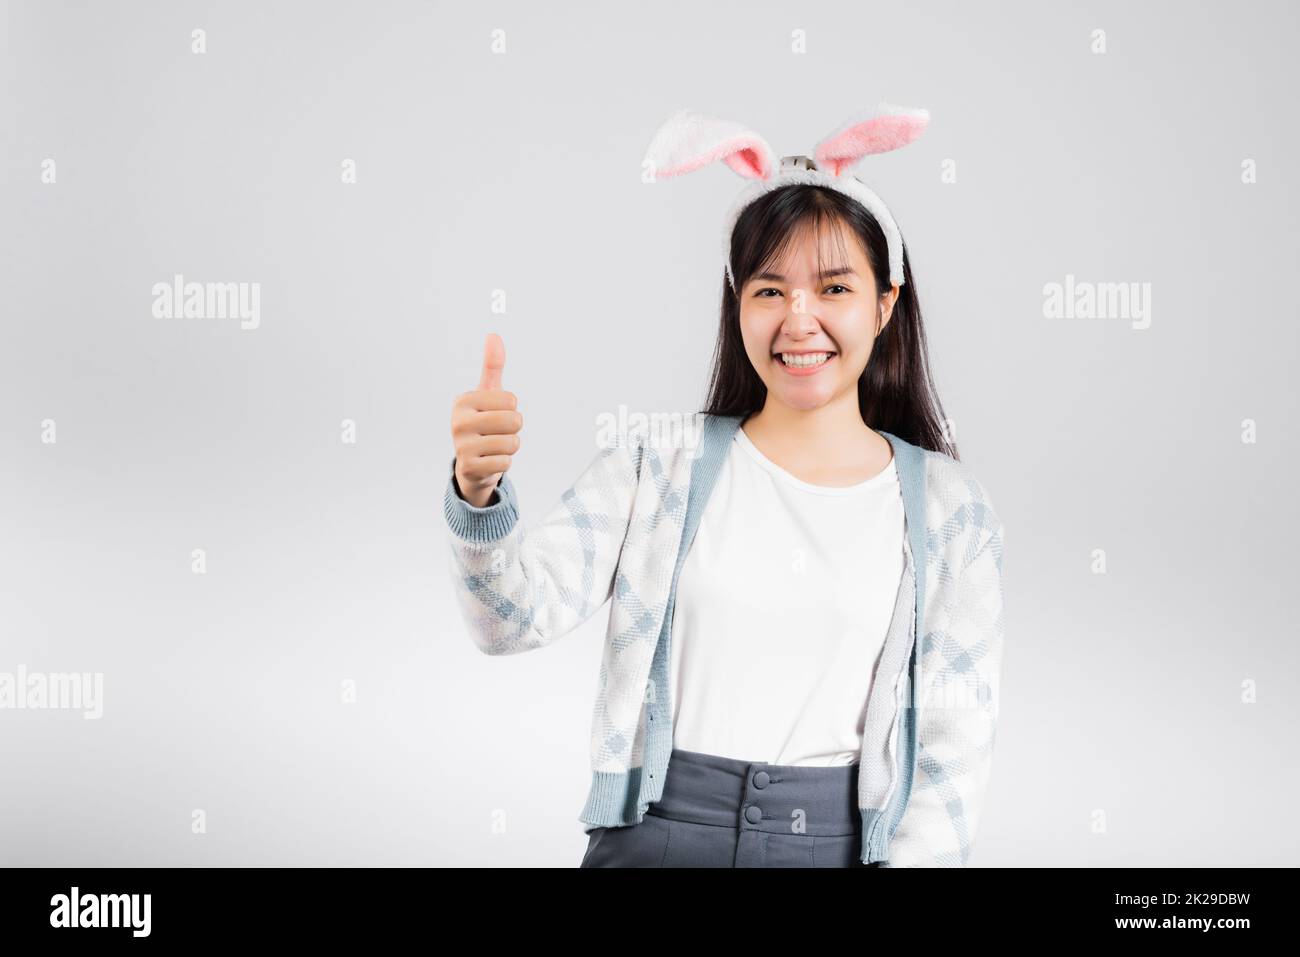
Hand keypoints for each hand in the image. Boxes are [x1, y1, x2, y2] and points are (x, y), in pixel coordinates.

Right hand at [451, 332, 521, 507]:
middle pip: (514, 421)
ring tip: (494, 446)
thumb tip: (494, 335)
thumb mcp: (487, 394)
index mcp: (463, 401)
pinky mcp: (469, 468)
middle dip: (514, 429)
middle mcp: (458, 422)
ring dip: (510, 447)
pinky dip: (504, 463)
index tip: (495, 414)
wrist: (472, 464)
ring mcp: (461, 446)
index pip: (511, 400)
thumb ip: (492, 367)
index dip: (511, 408)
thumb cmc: (483, 423)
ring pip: (512, 443)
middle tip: (498, 432)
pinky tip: (491, 460)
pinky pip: (506, 462)